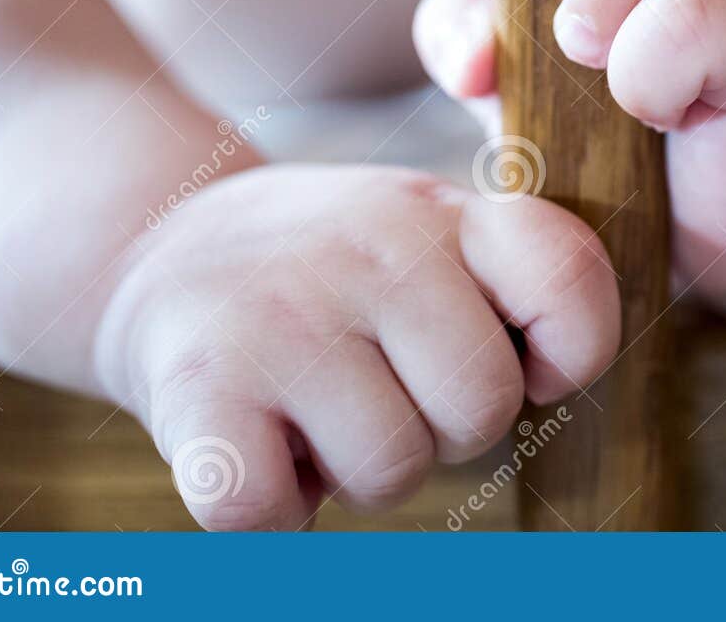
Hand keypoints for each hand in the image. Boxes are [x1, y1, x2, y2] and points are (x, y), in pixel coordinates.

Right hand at [92, 164, 616, 529]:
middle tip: (383, 387)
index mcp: (443, 212)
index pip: (567, 279)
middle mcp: (370, 245)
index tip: (523, 361)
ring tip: (312, 405)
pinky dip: (269, 507)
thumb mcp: (429, 234)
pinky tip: (254, 440)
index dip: (569, 352)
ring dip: (354, 469)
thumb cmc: (332, 273)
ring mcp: (282, 312)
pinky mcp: (201, 385)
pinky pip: (271, 512)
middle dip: (445, 429)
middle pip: (484, 408)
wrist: (155, 249)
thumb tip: (550, 376)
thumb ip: (511, 281)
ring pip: (391, 471)